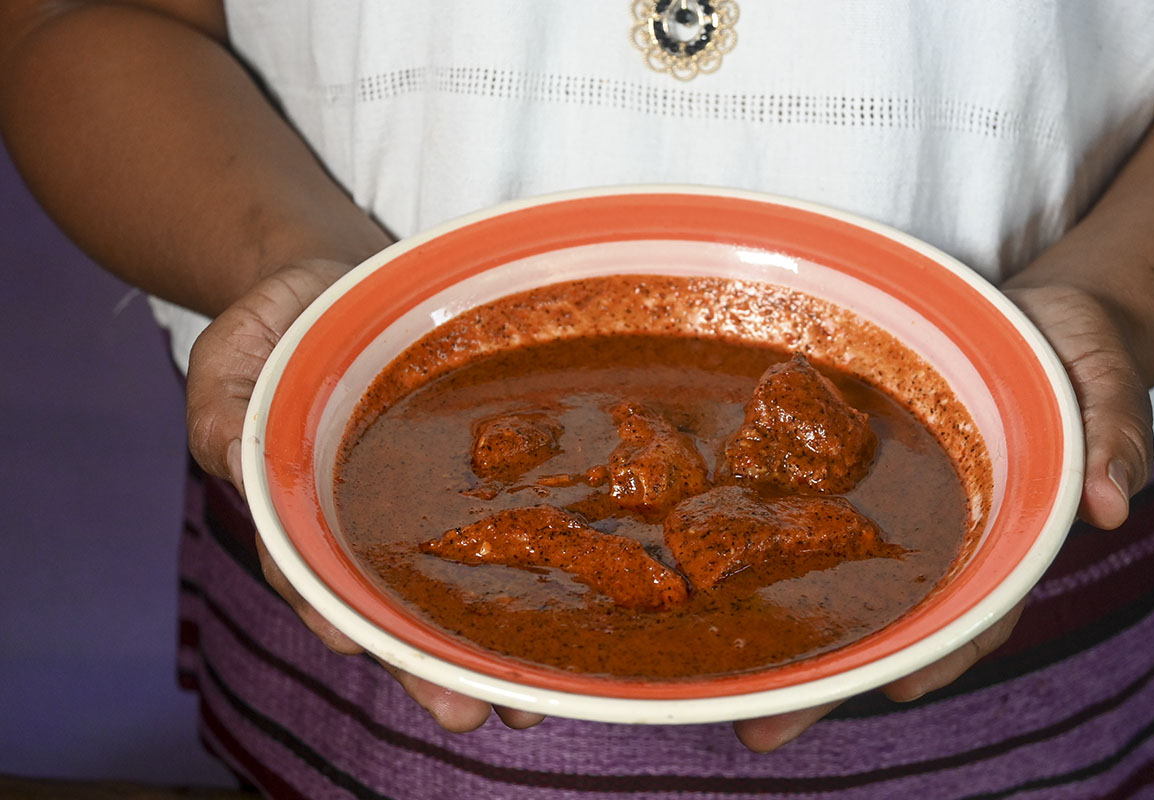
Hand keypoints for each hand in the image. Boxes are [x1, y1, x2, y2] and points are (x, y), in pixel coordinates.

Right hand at [184, 259, 544, 732]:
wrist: (346, 284)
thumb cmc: (282, 324)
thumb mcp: (234, 354)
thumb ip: (223, 408)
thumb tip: (234, 455)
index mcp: (303, 509)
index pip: (310, 573)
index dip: (332, 609)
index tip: (355, 645)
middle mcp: (367, 525)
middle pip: (393, 607)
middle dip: (426, 664)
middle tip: (469, 711)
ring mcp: (424, 507)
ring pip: (456, 589)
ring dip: (490, 648)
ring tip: (537, 703)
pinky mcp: (477, 478)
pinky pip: (508, 529)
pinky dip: (539, 575)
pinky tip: (578, 616)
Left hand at [734, 281, 1153, 752]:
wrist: (1022, 317)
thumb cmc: (1072, 356)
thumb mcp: (1105, 386)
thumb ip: (1112, 438)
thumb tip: (1109, 503)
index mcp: (1002, 536)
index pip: (974, 614)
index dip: (938, 654)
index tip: (895, 687)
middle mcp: (937, 539)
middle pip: (883, 620)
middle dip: (828, 678)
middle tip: (762, 729)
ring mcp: (889, 511)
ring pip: (834, 583)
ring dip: (783, 635)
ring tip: (717, 682)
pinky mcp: (848, 474)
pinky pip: (806, 519)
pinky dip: (765, 551)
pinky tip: (710, 579)